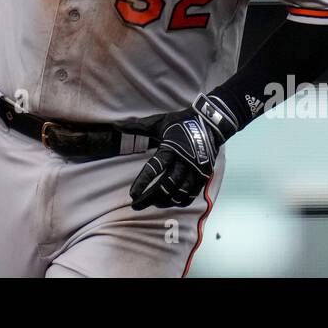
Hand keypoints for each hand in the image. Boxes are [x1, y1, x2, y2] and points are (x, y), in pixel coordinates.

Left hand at [124, 94, 238, 209]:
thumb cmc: (181, 122)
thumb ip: (138, 126)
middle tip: (136, 205)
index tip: (132, 194)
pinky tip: (171, 202)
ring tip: (154, 203)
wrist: (210, 122)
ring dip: (165, 201)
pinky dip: (181, 201)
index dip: (143, 182)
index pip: (154, 168)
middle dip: (149, 198)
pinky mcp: (204, 175)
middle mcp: (184, 161)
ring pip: (179, 193)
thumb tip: (117, 125)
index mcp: (171, 148)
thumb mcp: (159, 122)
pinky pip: (192, 194)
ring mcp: (196, 170)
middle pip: (165, 186)